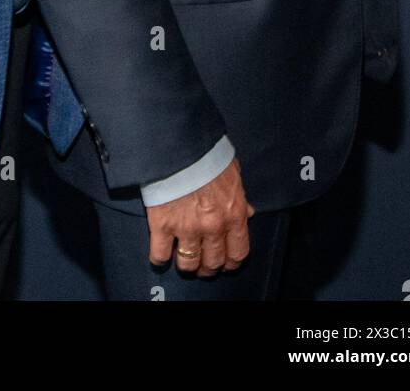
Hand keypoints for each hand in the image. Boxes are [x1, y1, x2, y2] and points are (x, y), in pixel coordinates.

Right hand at [146, 157, 254, 275]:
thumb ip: (241, 197)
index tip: (225, 262)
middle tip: (202, 263)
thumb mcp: (232, 172)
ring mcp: (187, 228)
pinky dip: (159, 258)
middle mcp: (213, 227)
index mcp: (234, 214)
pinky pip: (160, 254)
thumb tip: (249, 212)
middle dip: (209, 266)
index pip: (238, 253)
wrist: (179, 142)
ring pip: (189, 264)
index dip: (231, 262)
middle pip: (213, 262)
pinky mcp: (162, 225)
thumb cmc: (207, 152)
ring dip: (187, 265)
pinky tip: (160, 255)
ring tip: (183, 259)